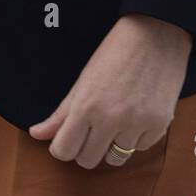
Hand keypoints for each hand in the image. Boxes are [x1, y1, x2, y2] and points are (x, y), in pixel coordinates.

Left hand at [27, 14, 193, 168]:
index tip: (67, 137)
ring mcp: (137, 124)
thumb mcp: (83, 80)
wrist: (155, 35)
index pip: (64, 151)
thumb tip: (36, 134)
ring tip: (114, 122)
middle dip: (85, 148)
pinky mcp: (159, 125)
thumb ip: (60, 113)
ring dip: (112, 146)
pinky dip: (135, 137)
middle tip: (91, 128)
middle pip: (88, 160)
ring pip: (116, 159)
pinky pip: (140, 148)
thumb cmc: (115, 53)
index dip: (62, 146)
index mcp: (86, 106)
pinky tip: (136, 115)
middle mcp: (111, 119)